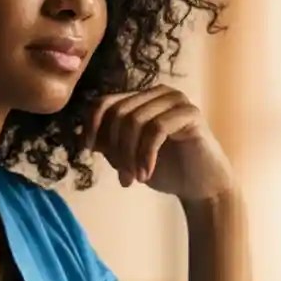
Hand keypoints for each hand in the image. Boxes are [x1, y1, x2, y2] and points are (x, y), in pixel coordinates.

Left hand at [86, 85, 235, 201]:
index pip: (103, 102)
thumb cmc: (166, 170)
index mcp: (141, 99)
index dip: (91, 125)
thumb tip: (79, 136)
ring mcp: (176, 100)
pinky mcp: (190, 114)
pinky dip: (146, 155)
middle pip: (118, 113)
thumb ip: (107, 144)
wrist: (201, 187)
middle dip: (115, 148)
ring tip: (134, 179)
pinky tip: (146, 174)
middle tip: (123, 177)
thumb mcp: (127, 157)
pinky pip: (156, 129)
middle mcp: (157, 93)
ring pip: (135, 120)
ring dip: (130, 155)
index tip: (88, 151)